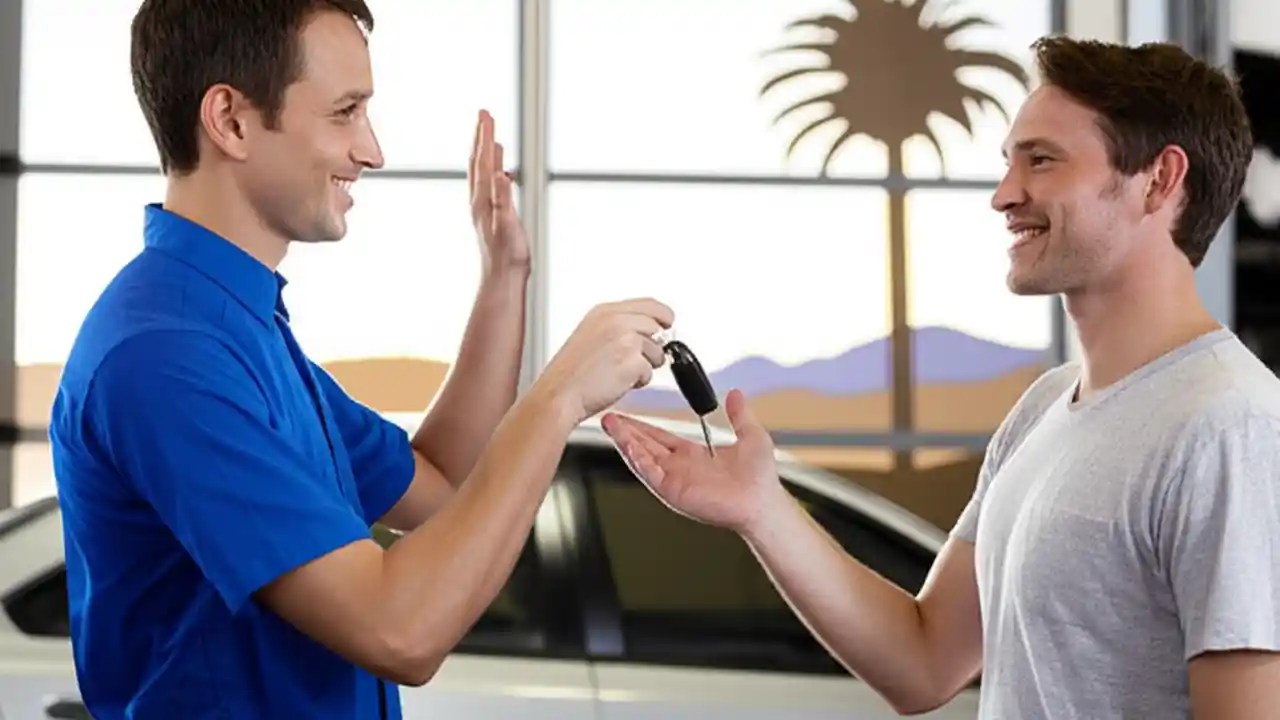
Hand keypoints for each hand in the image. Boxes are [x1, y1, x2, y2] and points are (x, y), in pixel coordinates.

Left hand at [469, 109, 528, 274]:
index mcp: (483, 198)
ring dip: (485, 151)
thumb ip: (503, 198)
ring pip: (482, 172)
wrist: (502, 276)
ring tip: (489, 136)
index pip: (483, 160)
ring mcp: (484, 207)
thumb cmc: (506, 254)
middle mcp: (480, 200)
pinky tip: (501, 170)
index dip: (485, 136)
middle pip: (478, 161)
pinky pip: (490, 184)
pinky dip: (494, 170)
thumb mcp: (508, 224)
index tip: (486, 115)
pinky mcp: (491, 214)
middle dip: (481, 136)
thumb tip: (500, 174)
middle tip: (484, 115)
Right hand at [534, 299, 674, 422]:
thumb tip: (646, 330)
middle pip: (657, 326)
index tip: (667, 323)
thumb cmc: (570, 373)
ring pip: (657, 351)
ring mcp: (626, 339)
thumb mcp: (590, 334)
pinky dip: (639, 381)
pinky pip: (650, 371)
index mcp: (605, 312)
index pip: (648, 304)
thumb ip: (618, 327)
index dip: (662, 315)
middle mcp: (616, 321)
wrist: (559, 394)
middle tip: (635, 360)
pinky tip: (618, 383)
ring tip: (619, 373)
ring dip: (644, 366)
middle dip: (652, 346)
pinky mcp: (632, 360)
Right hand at [601, 389, 783, 534]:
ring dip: (626, 443)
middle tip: (608, 417)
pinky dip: (639, 461)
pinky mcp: (674, 492)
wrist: (762, 501)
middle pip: (644, 446)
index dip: (641, 426)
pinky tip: (629, 447)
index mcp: (692, 455)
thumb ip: (739, 415)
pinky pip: (651, 474)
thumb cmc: (759, 478)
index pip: (659, 437)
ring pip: (643, 458)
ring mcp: (675, 480)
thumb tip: (735, 394)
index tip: (626, 416)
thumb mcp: (750, 435)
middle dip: (625, 432)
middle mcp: (680, 468)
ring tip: (611, 427)